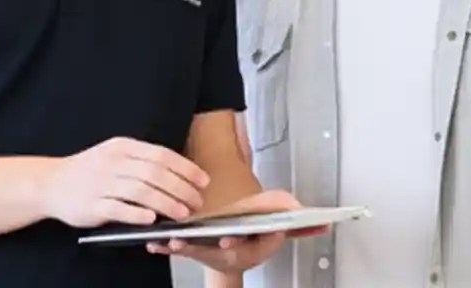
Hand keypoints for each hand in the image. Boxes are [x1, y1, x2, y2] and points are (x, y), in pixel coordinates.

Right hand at [42, 137, 210, 228]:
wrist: (51, 183)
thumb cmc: (89, 171)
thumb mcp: (114, 155)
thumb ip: (142, 162)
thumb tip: (179, 175)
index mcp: (122, 147)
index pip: (161, 155)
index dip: (185, 168)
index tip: (202, 181)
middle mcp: (112, 162)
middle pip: (155, 173)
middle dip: (181, 188)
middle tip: (196, 202)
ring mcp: (101, 183)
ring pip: (141, 191)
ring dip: (166, 203)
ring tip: (182, 213)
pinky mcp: (92, 205)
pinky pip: (119, 209)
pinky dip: (138, 214)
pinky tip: (152, 220)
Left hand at [146, 190, 327, 274]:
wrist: (235, 249)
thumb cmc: (254, 235)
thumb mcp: (277, 221)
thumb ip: (294, 218)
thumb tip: (317, 221)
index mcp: (246, 246)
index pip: (241, 246)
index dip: (233, 243)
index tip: (226, 241)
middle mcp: (224, 250)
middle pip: (209, 251)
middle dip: (196, 247)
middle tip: (181, 240)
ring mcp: (206, 250)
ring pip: (190, 251)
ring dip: (176, 247)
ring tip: (164, 241)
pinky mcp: (191, 247)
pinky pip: (175, 249)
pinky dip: (164, 247)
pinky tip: (153, 243)